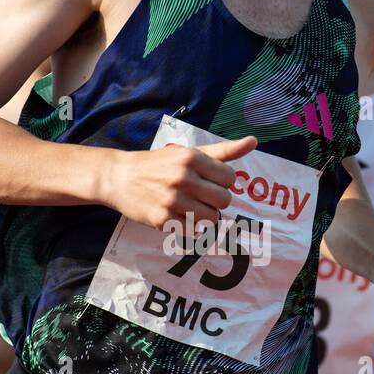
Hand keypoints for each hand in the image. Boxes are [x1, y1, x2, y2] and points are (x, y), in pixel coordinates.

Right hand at [103, 136, 256, 229]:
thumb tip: (253, 141)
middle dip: (216, 201)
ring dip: (206, 216)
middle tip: (200, 196)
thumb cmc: (159, 164)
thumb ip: (223, 151)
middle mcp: (183, 177)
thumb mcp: (188, 152)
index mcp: (192, 158)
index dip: (223, 182)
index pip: (230, 178)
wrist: (119, 177)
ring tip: (191, 207)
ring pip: (212, 219)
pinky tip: (178, 215)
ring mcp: (173, 200)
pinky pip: (193, 231)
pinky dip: (190, 226)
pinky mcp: (162, 219)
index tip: (209, 181)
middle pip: (224, 200)